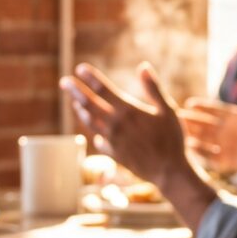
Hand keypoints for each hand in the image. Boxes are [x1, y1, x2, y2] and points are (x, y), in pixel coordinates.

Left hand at [61, 64, 210, 204]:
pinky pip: (99, 142)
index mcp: (128, 111)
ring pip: (90, 123)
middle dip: (75, 91)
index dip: (90, 78)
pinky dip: (96, 135)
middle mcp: (116, 124)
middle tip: (64, 81)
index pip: (104, 90)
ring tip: (75, 103)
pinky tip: (95, 133)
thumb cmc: (172, 139)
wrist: (168, 171)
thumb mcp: (168, 110)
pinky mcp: (114, 154)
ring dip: (81, 111)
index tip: (80, 68)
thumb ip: (153, 88)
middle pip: (89, 104)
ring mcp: (112, 140)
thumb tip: (143, 66)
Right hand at [177, 77, 236, 177]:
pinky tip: (191, 147)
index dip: (202, 107)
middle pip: (206, 124)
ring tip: (181, 132)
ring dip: (194, 135)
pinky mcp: (229, 161)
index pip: (215, 110)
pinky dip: (201, 152)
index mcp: (236, 118)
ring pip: (205, 139)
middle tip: (178, 117)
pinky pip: (211, 156)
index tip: (189, 103)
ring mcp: (228, 146)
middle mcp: (229, 131)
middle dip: (193, 120)